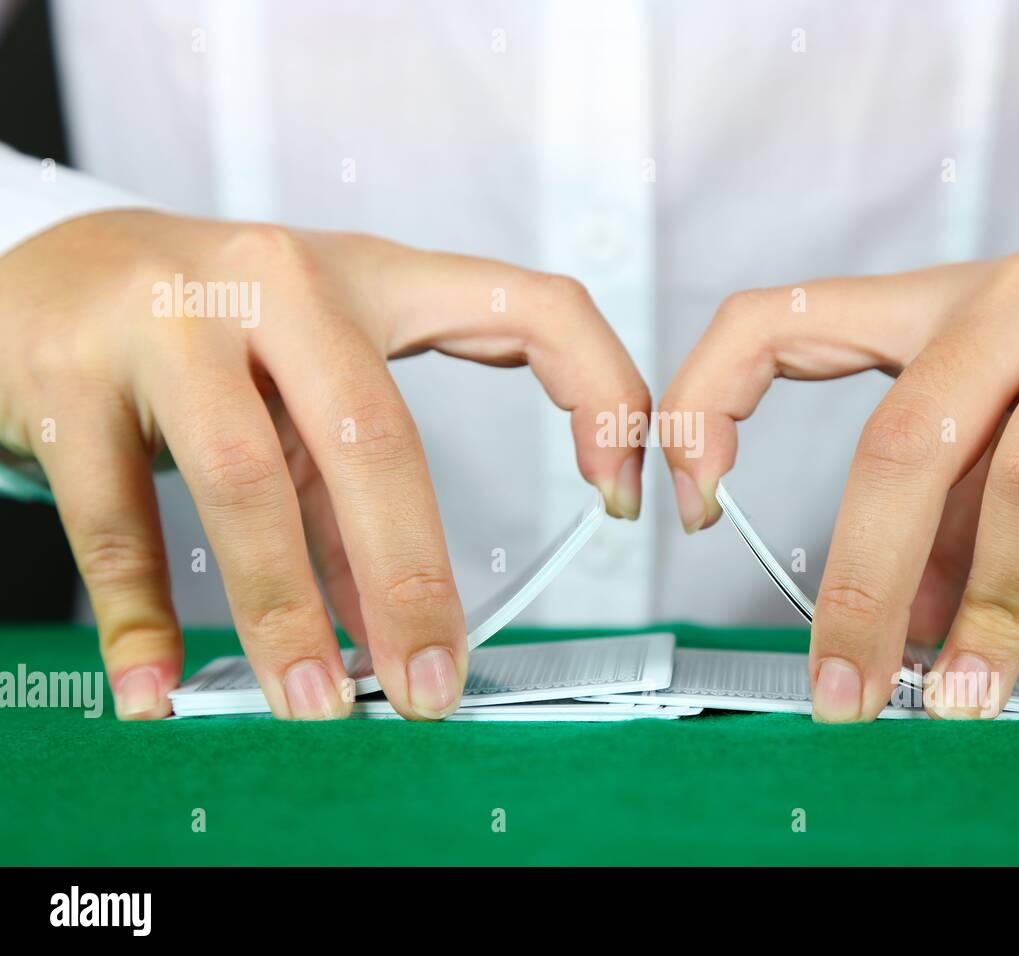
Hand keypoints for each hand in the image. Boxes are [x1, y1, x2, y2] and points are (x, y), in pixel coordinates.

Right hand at [0, 211, 647, 719]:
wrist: (51, 272)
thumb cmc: (212, 334)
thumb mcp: (305, 389)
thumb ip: (353, 491)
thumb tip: (387, 620)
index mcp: (372, 277)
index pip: (531, 305)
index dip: (600, 394)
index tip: (620, 499)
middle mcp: (279, 279)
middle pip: (376, 436)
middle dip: (412, 577)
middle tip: (430, 687)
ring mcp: (169, 317)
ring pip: (246, 482)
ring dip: (288, 612)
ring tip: (314, 705)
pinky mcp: (66, 371)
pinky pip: (117, 517)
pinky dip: (142, 619)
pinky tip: (161, 688)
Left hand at [662, 228, 1018, 720]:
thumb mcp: (1005, 416)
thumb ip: (947, 510)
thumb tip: (903, 623)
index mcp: (939, 307)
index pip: (778, 321)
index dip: (707, 404)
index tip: (689, 509)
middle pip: (904, 440)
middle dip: (861, 581)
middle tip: (846, 691)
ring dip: (994, 609)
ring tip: (967, 703)